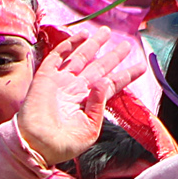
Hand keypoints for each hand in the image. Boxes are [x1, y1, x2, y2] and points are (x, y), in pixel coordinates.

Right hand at [15, 25, 147, 167]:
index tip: (141, 66)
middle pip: (98, 67)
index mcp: (88, 103)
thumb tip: (104, 80)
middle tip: (126, 44)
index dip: (126, 75)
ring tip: (105, 32)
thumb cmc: (63, 144)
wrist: (36, 146)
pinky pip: (58, 57)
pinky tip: (80, 36)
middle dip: (112, 56)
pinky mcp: (46, 78)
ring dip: (92, 44)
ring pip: (80, 57)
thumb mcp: (90, 129)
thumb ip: (99, 105)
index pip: (111, 85)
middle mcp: (76, 90)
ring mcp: (61, 82)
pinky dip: (69, 45)